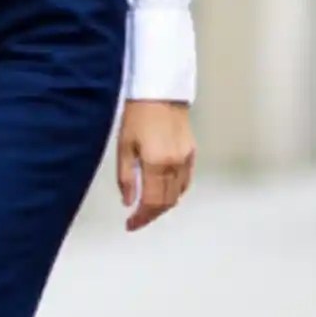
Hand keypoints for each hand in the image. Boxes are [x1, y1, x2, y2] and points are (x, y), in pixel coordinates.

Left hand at [118, 100, 195, 231]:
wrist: (160, 91)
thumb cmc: (138, 114)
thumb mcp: (124, 146)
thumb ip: (126, 177)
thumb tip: (128, 202)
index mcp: (156, 164)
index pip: (151, 203)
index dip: (141, 218)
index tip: (130, 224)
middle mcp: (175, 165)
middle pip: (166, 203)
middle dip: (151, 215)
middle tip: (136, 219)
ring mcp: (186, 159)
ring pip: (177, 194)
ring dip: (163, 205)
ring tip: (147, 206)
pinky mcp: (191, 152)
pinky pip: (185, 181)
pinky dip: (175, 191)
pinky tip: (164, 191)